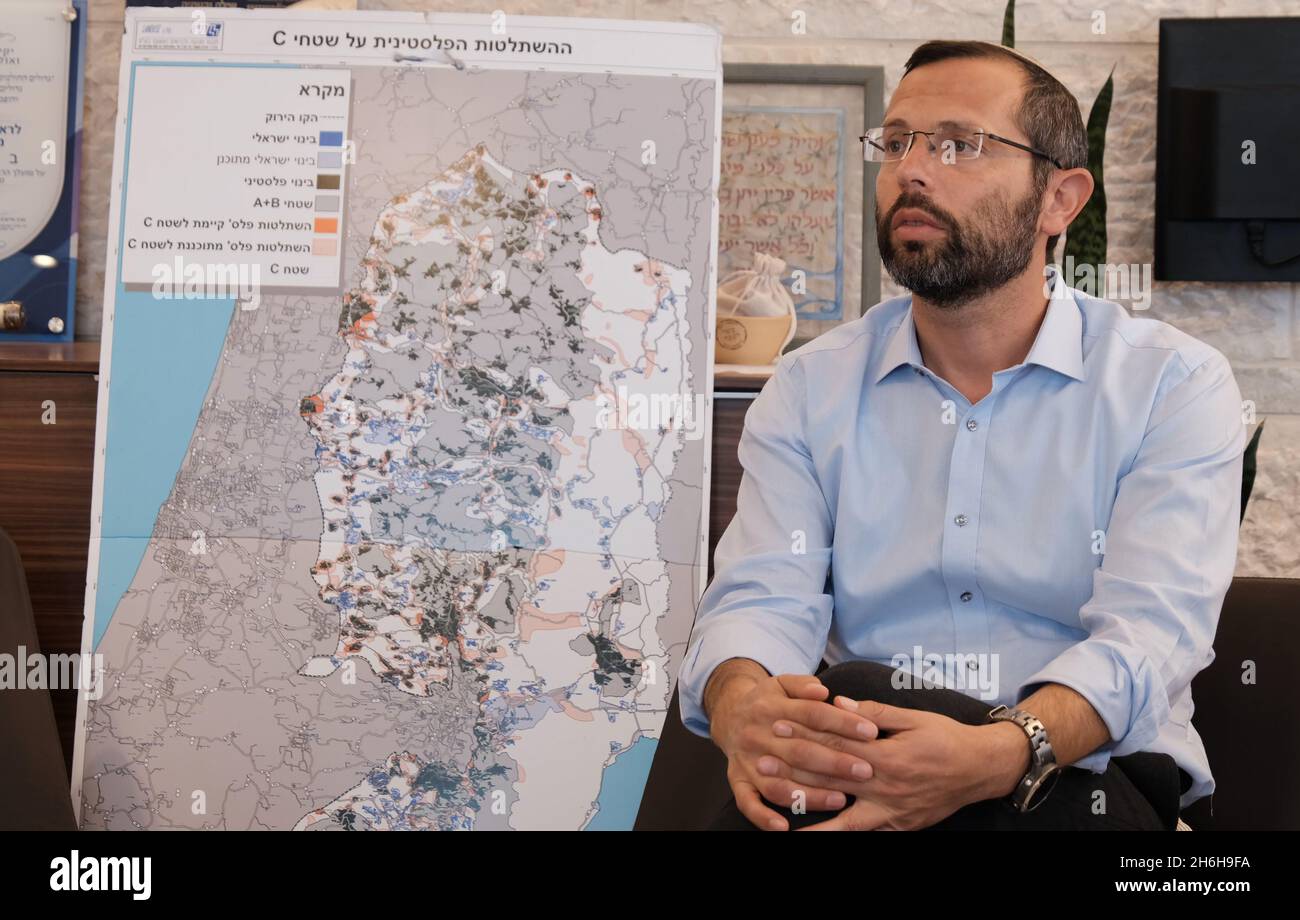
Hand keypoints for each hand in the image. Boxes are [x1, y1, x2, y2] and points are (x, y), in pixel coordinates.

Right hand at [711, 672, 879, 830]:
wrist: (728, 715)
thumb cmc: (767, 702)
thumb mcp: (781, 683)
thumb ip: (802, 685)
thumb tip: (822, 691)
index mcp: (770, 707)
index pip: (811, 714)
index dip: (842, 723)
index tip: (871, 731)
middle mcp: (756, 735)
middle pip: (799, 752)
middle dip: (835, 763)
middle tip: (866, 771)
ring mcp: (746, 761)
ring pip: (778, 783)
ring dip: (810, 795)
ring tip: (841, 799)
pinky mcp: (737, 780)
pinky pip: (748, 803)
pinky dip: (763, 817)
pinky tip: (784, 828)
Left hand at [795, 697, 1023, 830]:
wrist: (981, 770)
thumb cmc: (946, 738)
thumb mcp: (913, 717)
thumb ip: (873, 712)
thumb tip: (836, 702)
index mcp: (887, 756)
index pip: (836, 744)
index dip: (805, 734)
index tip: (778, 727)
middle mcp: (886, 787)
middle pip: (830, 779)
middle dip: (794, 772)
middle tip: (762, 765)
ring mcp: (892, 811)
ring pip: (841, 816)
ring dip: (808, 810)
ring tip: (778, 807)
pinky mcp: (898, 825)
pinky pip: (862, 832)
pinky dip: (836, 834)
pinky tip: (812, 836)